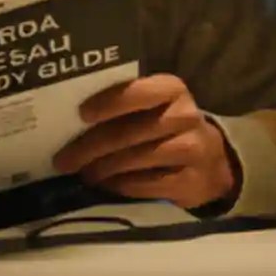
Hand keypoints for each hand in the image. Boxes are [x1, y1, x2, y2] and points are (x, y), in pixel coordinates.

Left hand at [51, 74, 239, 211]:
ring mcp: (192, 150)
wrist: (211, 160)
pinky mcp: (191, 182)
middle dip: (90, 146)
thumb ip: (123, 105)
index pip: (138, 92)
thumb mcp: (154, 107)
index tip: (82, 114)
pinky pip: (145, 184)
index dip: (109, 103)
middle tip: (64, 159)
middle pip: (129, 132)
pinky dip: (120, 186)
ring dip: (102, 168)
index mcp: (172, 89)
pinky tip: (106, 185)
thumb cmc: (167, 127)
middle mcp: (185, 116)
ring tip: (83, 173)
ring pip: (134, 160)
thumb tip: (71, 119)